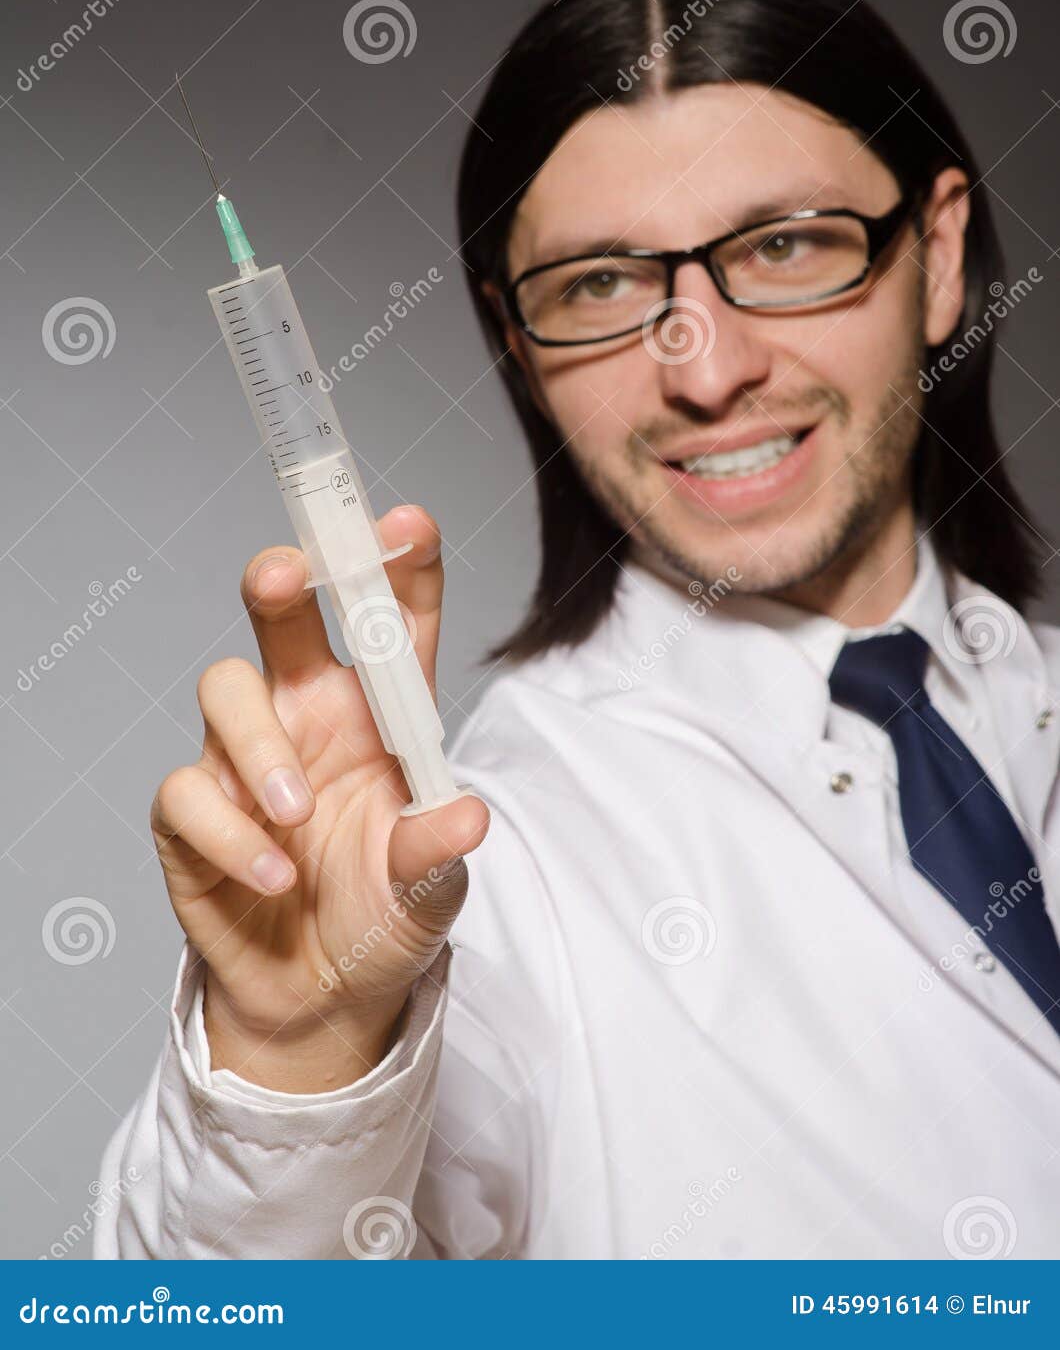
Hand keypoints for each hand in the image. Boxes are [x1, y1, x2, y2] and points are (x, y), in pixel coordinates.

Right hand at [150, 505, 488, 1089]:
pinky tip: (272, 876)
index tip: (406, 524)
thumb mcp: (429, 890)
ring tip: (296, 814)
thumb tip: (467, 815)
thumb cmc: (382, 914)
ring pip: (225, 687)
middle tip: (284, 574)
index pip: (390, 622)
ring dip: (259, 746)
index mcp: (379, 712)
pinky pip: (188, 790)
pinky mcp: (193, 812)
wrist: (321, 997)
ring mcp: (244, 756)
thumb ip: (437, 848)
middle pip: (283, 614)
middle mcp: (309, 714)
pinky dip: (229, 833)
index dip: (397, 564)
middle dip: (280, 579)